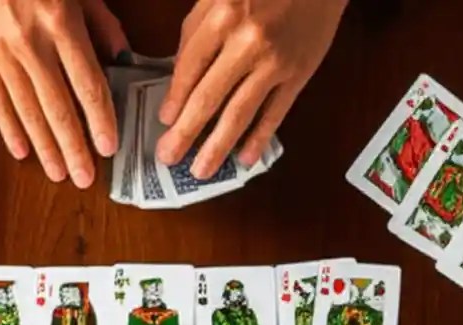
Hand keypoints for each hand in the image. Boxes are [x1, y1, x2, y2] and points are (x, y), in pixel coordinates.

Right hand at [0, 0, 128, 186]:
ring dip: (45, 147)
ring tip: (59, 173)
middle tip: (86, 178)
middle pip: (58, 108)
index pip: (88, 85)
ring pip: (27, 110)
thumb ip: (101, 21)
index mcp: (60, 22)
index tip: (110, 148)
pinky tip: (22, 151)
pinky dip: (9, 128)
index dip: (101, 121)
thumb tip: (123, 57)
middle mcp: (30, 43)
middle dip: (75, 148)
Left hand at [156, 0, 346, 178]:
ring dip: (217, 146)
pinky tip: (244, 160)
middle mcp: (248, 42)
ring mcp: (275, 62)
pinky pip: (275, 114)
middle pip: (209, 97)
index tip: (163, 122)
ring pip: (240, 112)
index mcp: (223, 17)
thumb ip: (196, 33)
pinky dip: (258, 139)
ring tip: (200, 170)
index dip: (174, 98)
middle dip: (186, 132)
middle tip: (168, 158)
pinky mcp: (299, 75)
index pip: (190, 67)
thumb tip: (179, 78)